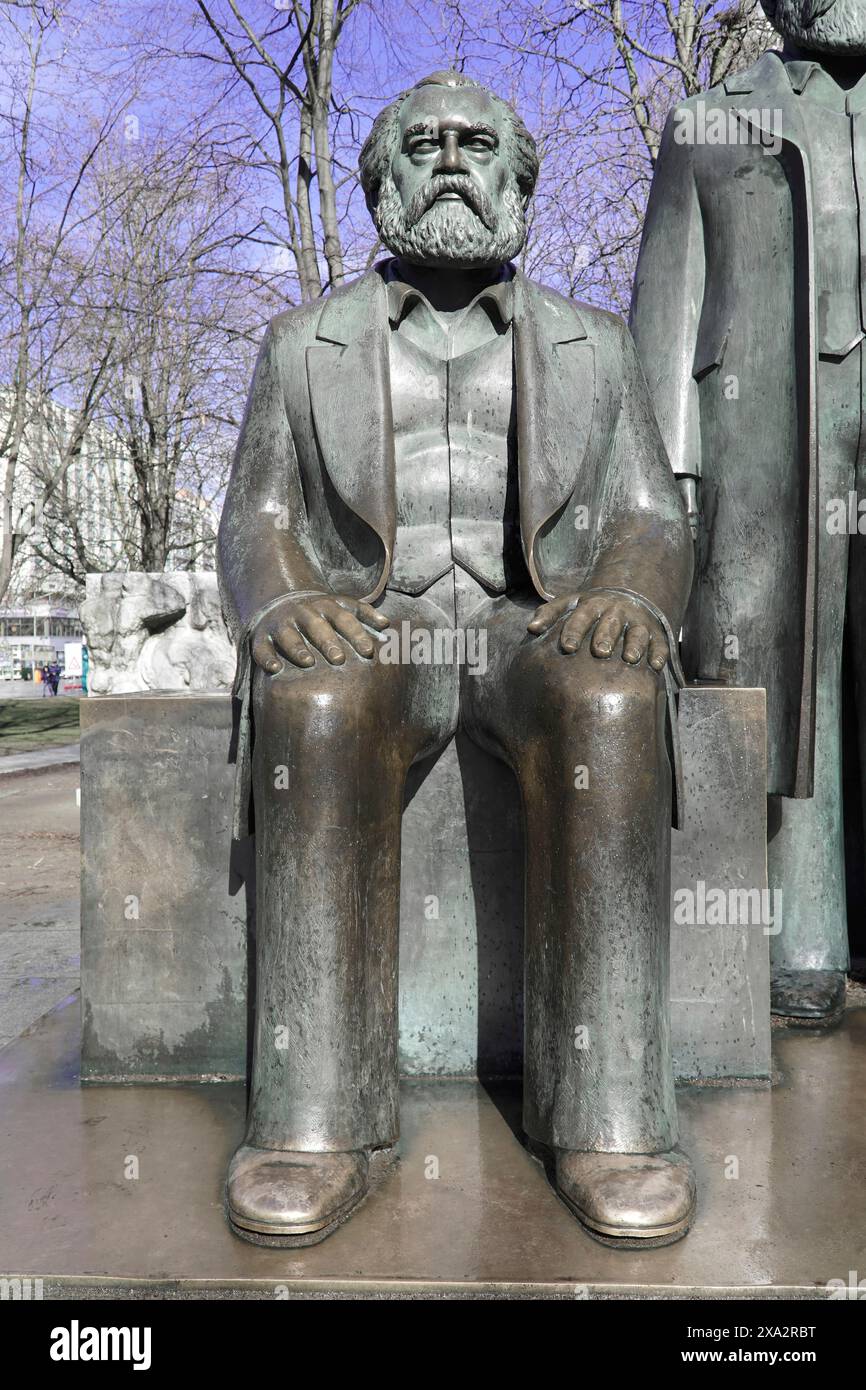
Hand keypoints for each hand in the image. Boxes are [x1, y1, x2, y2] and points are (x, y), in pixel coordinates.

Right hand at [251, 593, 389, 671]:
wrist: (279, 602)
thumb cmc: (319, 613)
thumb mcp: (340, 607)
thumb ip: (363, 614)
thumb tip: (386, 625)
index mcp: (326, 606)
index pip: (344, 618)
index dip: (356, 633)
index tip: (369, 651)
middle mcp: (303, 613)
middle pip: (316, 625)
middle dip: (328, 641)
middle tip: (340, 659)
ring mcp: (281, 623)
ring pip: (289, 635)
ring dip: (298, 648)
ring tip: (308, 662)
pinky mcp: (262, 636)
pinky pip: (262, 647)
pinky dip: (267, 657)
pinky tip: (274, 669)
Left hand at [527, 591, 669, 670]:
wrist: (627, 596)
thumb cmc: (590, 609)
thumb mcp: (570, 604)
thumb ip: (549, 614)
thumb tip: (530, 629)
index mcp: (592, 605)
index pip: (581, 616)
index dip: (574, 630)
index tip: (567, 646)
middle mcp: (616, 612)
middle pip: (610, 624)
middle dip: (605, 636)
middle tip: (600, 652)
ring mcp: (637, 622)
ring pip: (636, 632)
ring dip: (634, 645)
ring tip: (630, 659)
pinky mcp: (655, 633)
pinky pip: (659, 643)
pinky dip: (659, 654)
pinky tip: (656, 666)